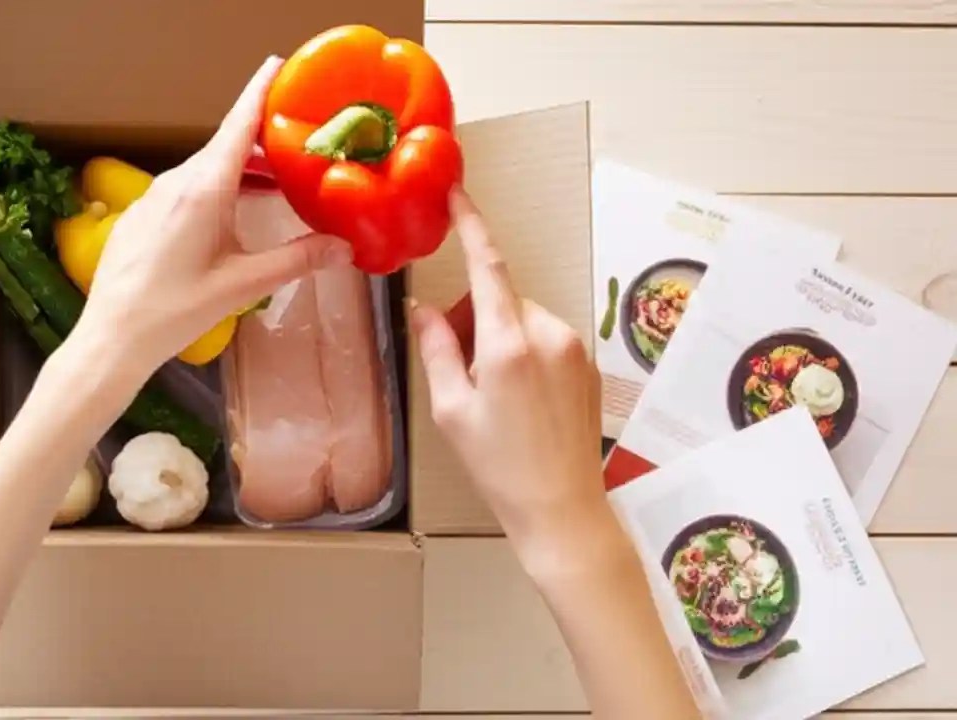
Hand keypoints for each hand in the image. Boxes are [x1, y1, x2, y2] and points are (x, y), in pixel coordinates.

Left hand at [67, 55, 348, 372]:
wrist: (113, 336)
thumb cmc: (175, 310)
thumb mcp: (243, 285)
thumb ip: (296, 260)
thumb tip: (344, 247)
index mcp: (204, 188)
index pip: (239, 125)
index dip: (260, 93)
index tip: (279, 67)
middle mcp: (177, 181)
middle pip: (227, 146)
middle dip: (264, 142)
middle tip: (300, 143)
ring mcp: (155, 196)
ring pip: (207, 170)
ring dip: (242, 171)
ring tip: (277, 183)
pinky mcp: (143, 215)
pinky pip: (185, 189)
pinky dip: (216, 189)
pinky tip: (231, 215)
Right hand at [410, 189, 606, 558]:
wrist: (562, 509)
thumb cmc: (500, 467)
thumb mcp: (451, 410)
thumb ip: (435, 349)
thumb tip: (422, 309)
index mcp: (510, 343)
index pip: (489, 265)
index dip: (471, 225)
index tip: (458, 195)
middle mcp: (550, 334)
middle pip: (499, 299)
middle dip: (471, 319)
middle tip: (457, 371)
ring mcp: (575, 349)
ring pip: (521, 319)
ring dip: (497, 339)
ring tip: (490, 396)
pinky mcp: (588, 365)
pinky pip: (545, 339)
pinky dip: (522, 354)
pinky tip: (517, 401)